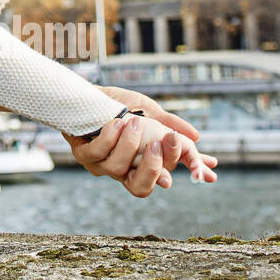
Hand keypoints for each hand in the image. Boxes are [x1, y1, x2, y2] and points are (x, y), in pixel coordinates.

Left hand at [63, 87, 218, 196]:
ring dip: (128, 145)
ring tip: (135, 122)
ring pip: (117, 168)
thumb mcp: (150, 110)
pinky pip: (97, 153)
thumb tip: (196, 137)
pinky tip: (116, 124)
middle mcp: (122, 170)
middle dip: (151, 168)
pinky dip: (109, 139)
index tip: (188, 166)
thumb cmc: (120, 104)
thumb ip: (170, 124)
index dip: (173, 175)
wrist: (89, 91)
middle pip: (140, 188)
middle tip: (157, 144)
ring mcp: (101, 164)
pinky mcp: (83, 154)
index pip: (160, 179)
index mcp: (141, 164)